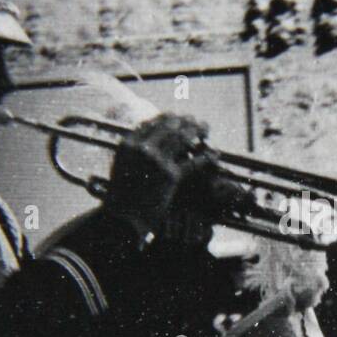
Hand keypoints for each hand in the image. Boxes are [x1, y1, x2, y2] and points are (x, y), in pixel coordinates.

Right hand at [103, 114, 215, 243]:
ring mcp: (157, 161)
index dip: (169, 118)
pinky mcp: (170, 176)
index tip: (179, 119)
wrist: (122, 217)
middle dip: (186, 122)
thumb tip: (150, 141)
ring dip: (197, 131)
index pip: (153, 122)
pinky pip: (193, 162)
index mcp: (128, 144)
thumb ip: (135, 151)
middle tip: (197, 123)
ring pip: (182, 138)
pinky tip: (214, 154)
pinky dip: (206, 157)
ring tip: (206, 130)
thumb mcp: (122, 166)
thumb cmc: (122, 196)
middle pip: (170, 126)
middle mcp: (142, 148)